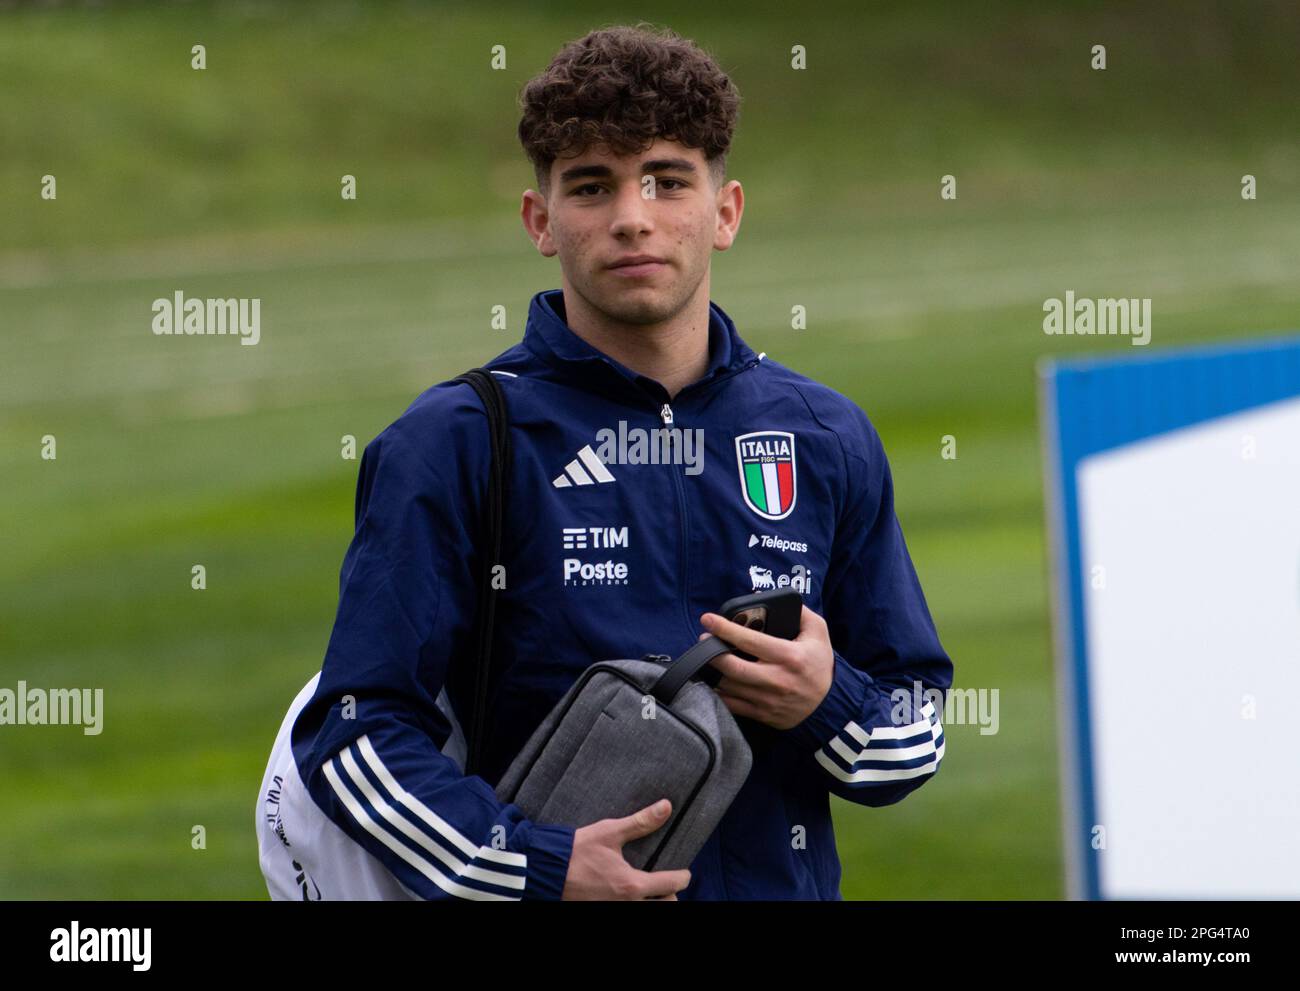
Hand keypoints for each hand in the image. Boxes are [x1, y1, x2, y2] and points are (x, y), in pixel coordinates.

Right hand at [560, 799, 690, 899]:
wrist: (545, 870)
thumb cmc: (576, 851)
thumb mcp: (609, 832)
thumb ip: (640, 822)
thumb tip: (666, 807)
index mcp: (632, 884)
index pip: (672, 885)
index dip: (683, 876)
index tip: (684, 871)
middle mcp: (626, 904)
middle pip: (665, 906)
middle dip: (670, 895)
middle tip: (667, 881)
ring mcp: (613, 910)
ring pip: (646, 911)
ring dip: (653, 901)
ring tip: (651, 888)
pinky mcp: (601, 910)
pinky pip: (627, 910)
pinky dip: (635, 903)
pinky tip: (630, 892)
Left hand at [698, 604, 834, 729]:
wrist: (829, 704)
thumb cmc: (820, 664)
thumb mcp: (819, 632)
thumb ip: (800, 613)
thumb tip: (773, 600)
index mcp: (789, 656)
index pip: (750, 641)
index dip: (725, 629)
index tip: (708, 619)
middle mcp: (777, 680)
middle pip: (733, 668)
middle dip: (712, 652)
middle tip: (704, 640)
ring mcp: (768, 700)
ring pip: (729, 687)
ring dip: (712, 671)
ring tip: (705, 657)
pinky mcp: (762, 714)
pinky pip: (732, 706)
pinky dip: (718, 692)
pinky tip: (713, 680)